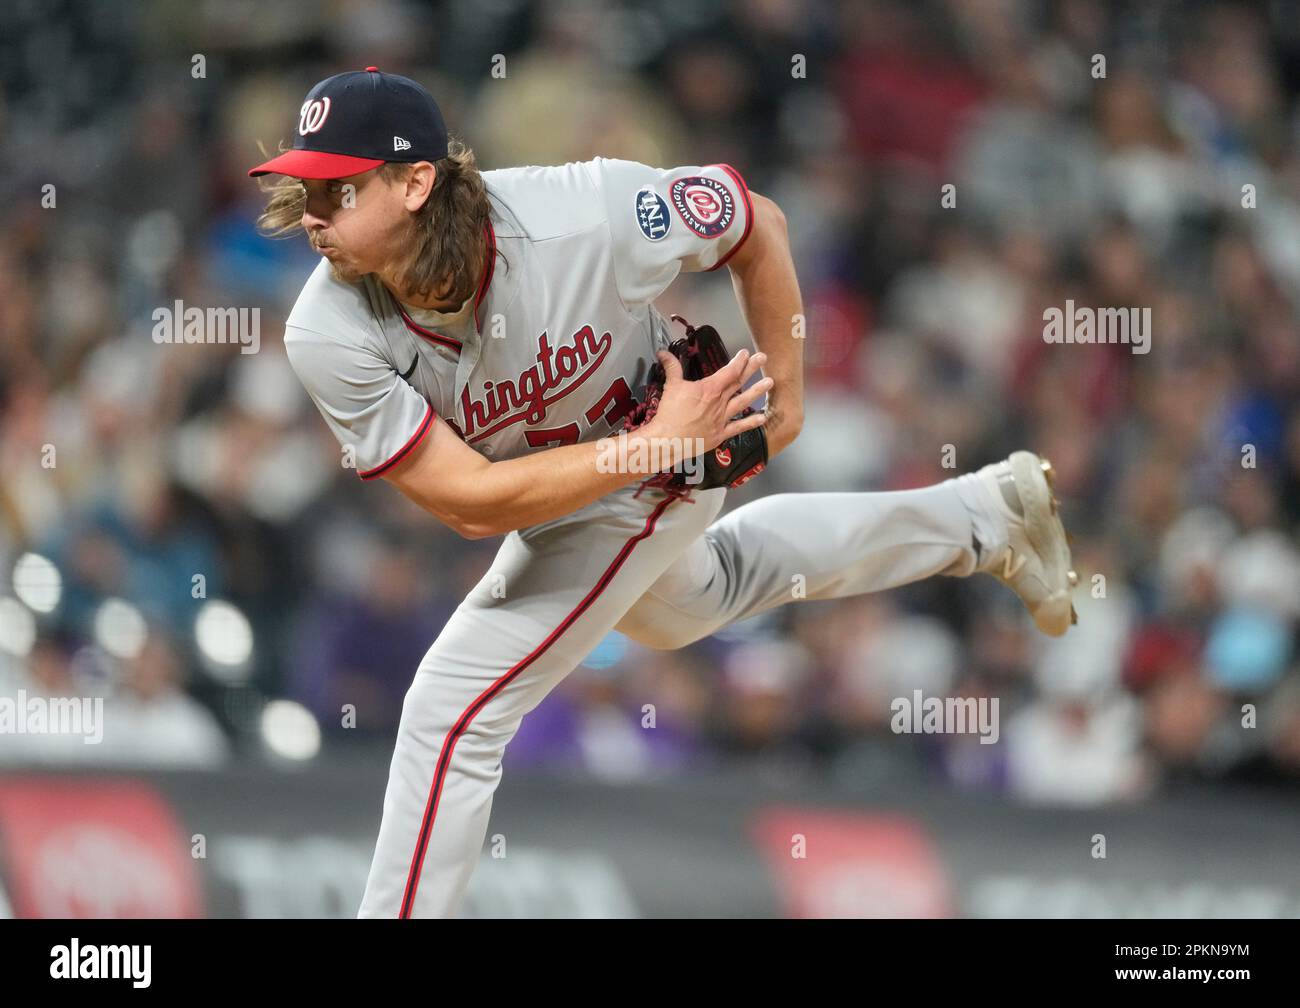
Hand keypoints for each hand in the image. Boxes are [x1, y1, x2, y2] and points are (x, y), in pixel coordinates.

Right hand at [643, 347, 771, 459]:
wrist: (667, 440)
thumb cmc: (669, 414)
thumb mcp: (670, 386)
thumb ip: (671, 367)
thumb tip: (664, 353)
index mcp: (709, 389)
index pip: (728, 371)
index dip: (738, 361)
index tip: (745, 353)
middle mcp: (719, 402)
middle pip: (738, 382)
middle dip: (751, 368)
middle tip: (763, 358)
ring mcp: (721, 419)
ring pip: (743, 402)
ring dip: (757, 391)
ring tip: (769, 382)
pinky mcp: (720, 434)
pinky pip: (739, 427)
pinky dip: (751, 422)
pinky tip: (762, 417)